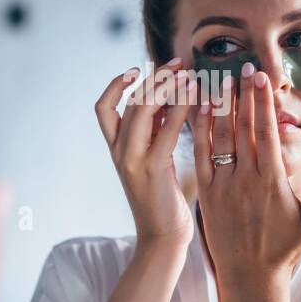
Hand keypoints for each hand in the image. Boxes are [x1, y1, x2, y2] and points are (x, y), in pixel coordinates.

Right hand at [95, 57, 199, 247]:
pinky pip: (167, 129)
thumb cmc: (164, 199)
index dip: (116, 84)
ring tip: (190, 74)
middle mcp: (119, 151)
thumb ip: (155, 131)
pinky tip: (197, 97)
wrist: (163, 238)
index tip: (137, 69)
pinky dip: (181, 108)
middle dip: (155, 77)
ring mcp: (133, 160)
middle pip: (129, 100)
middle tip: (179, 63)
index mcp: (116, 149)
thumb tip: (167, 98)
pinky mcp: (154, 168)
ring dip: (167, 86)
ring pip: (143, 108)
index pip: (103, 107)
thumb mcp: (154, 159)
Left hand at [192, 62, 300, 285]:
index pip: (266, 131)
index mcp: (273, 180)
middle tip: (242, 67)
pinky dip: (199, 133)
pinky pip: (201, 158)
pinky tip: (198, 112)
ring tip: (219, 80)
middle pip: (242, 128)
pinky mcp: (208, 195)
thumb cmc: (286, 247)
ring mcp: (224, 186)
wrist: (251, 277)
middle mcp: (246, 179)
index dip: (262, 101)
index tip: (261, 77)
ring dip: (218, 107)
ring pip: (218, 138)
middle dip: (242, 95)